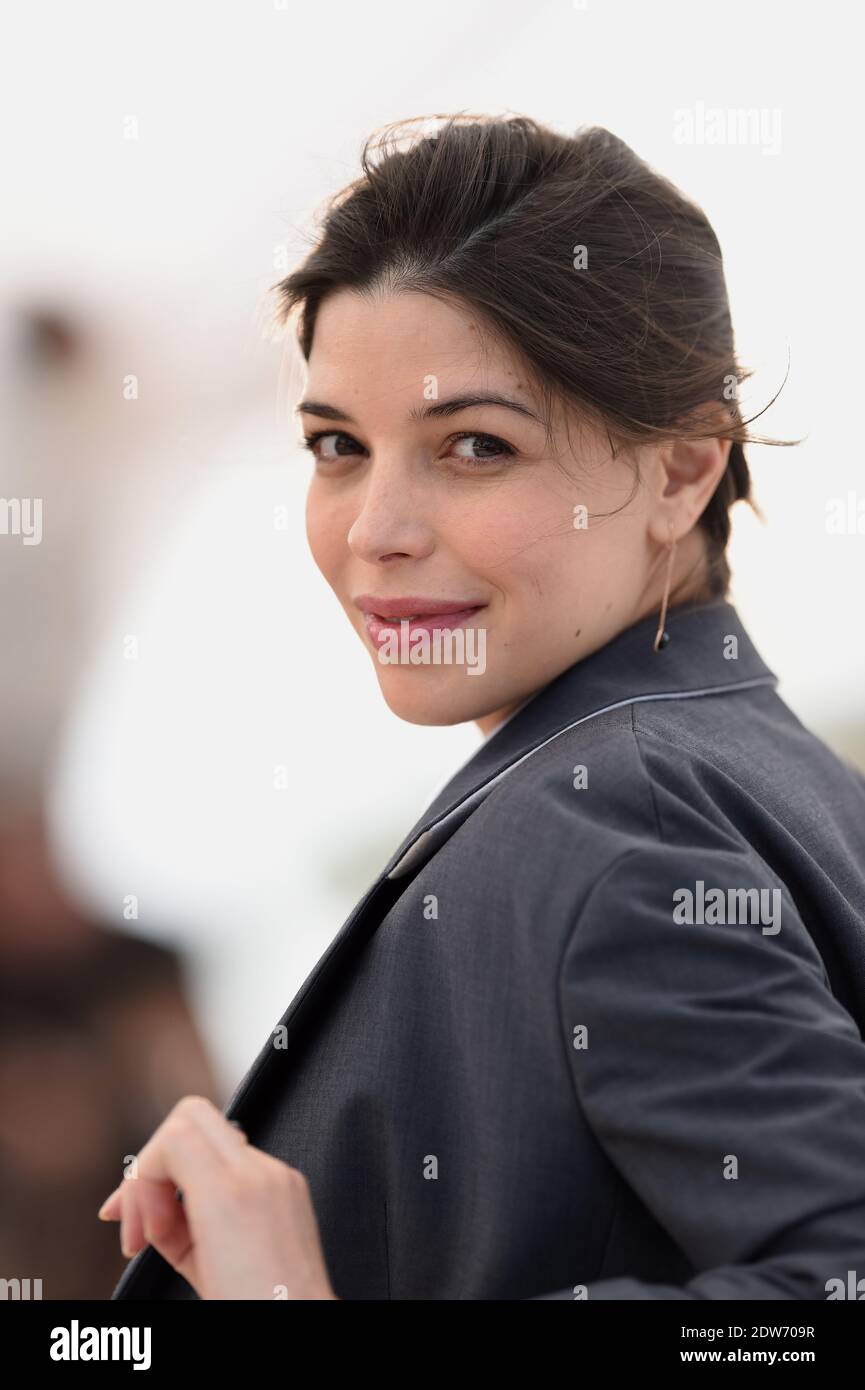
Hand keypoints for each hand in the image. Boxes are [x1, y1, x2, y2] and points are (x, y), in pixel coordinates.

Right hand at [98, 1095, 337, 1299]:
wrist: (297, 1325)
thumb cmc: (247, 1306)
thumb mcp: (191, 1262)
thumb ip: (167, 1218)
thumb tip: (154, 1197)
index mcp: (231, 1194)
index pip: (174, 1134)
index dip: (142, 1176)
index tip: (139, 1229)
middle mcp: (261, 1173)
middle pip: (191, 1119)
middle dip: (156, 1164)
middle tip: (142, 1223)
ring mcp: (281, 1174)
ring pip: (213, 1138)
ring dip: (182, 1174)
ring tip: (169, 1233)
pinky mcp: (292, 1184)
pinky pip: (240, 1161)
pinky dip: (212, 1184)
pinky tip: (204, 1226)